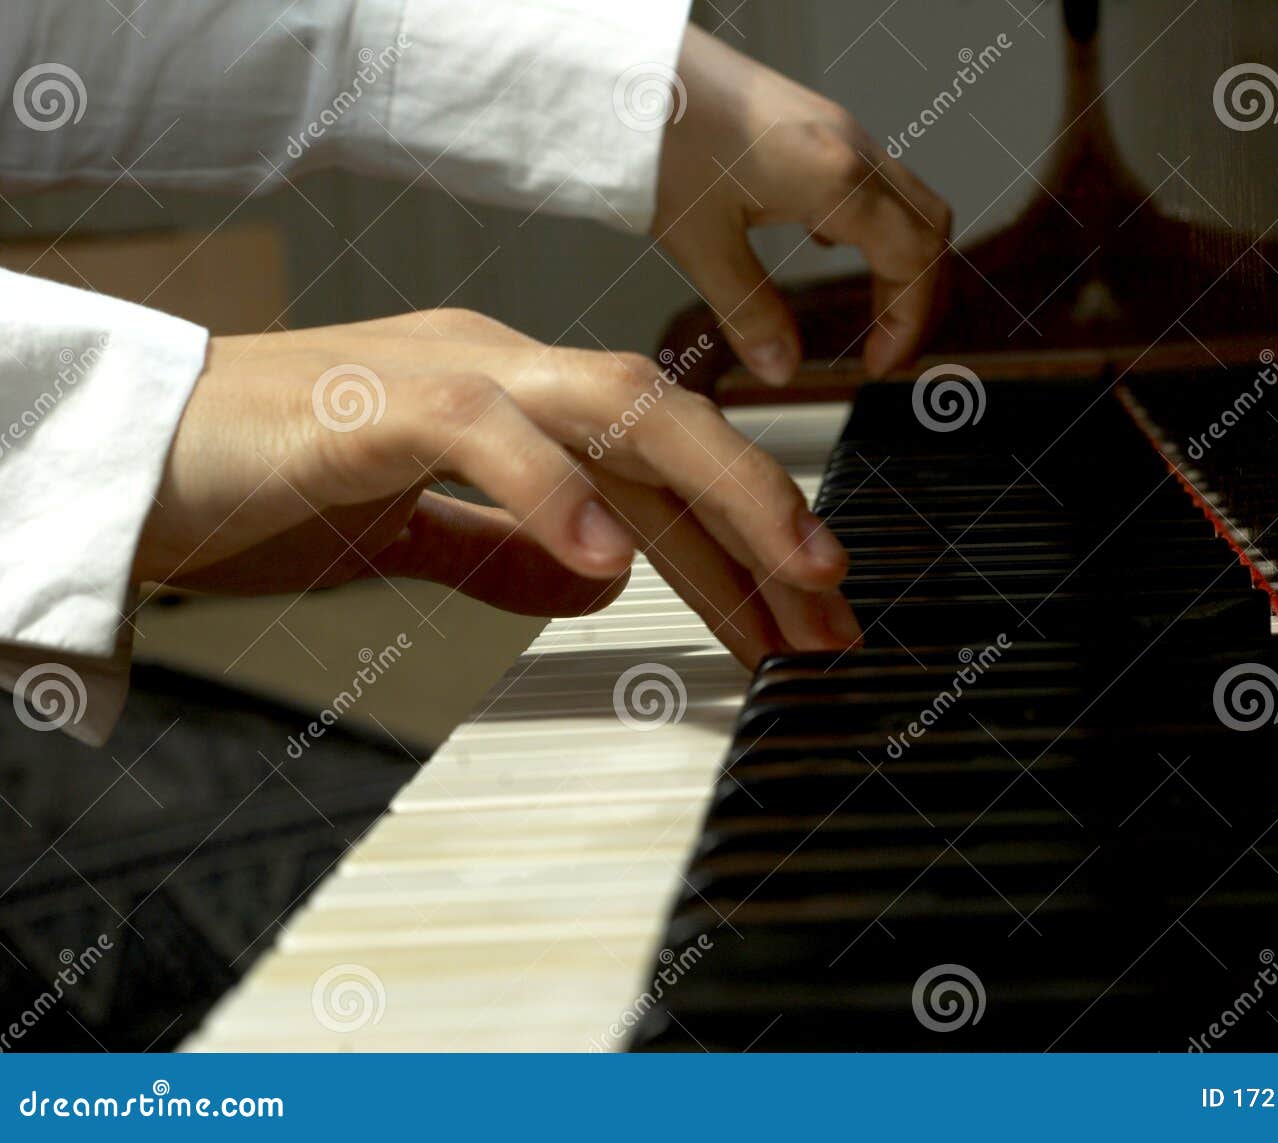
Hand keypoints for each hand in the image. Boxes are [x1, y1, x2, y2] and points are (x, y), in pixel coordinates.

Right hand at [134, 310, 859, 666]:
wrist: (128, 451)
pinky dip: (553, 494)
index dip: (741, 543)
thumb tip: (597, 583)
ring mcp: (445, 376)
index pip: (658, 470)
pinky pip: (484, 434)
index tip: (802, 620)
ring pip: (617, 407)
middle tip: (835, 608)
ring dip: (715, 493)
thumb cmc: (261, 486)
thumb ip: (500, 549)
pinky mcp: (374, 406)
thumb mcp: (409, 530)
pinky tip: (608, 563)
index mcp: (516, 400)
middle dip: (767, 516)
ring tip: (787, 576)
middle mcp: (501, 371)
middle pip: (671, 426)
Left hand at [657, 25, 951, 384]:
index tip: (879, 365)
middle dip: (921, 293)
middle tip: (890, 345)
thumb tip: (780, 369)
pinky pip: (872, 177)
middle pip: (929, 227)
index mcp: (834, 178)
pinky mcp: (813, 122)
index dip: (908, 320)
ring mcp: (836, 129)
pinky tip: (826, 246)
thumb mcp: (700, 241)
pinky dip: (873, 223)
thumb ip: (748, 311)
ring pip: (907, 199)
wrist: (627, 65)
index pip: (913, 258)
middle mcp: (849, 147)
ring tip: (871, 306)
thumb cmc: (658, 135)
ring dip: (903, 257)